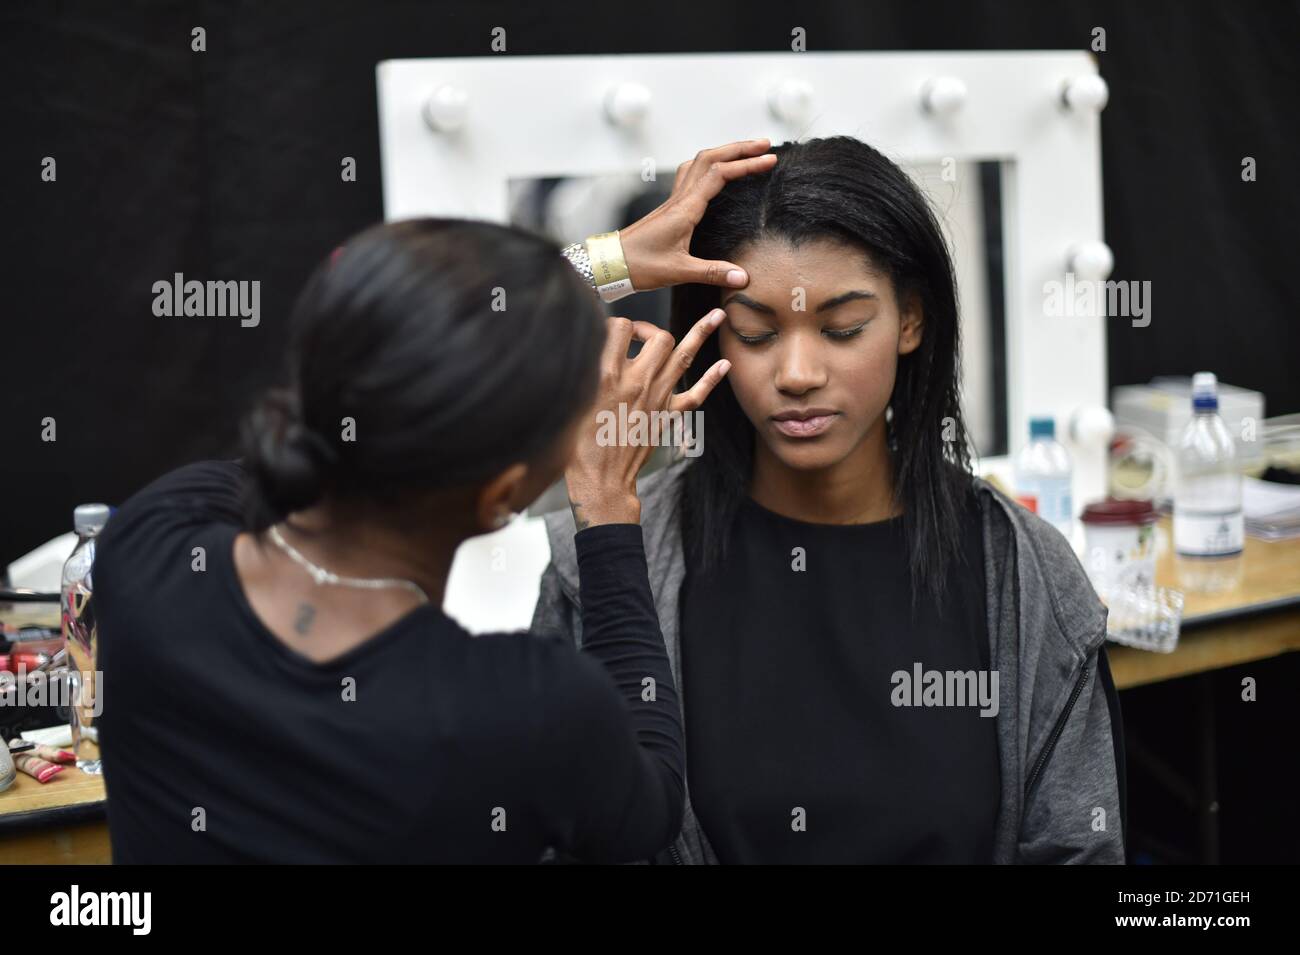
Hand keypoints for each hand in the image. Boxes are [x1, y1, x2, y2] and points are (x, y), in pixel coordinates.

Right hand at [565, 311, 730, 527]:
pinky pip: (697, 393)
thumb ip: (586, 369)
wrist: (601, 479)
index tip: (616, 333)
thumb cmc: (578, 444)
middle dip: (653, 329)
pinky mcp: (667, 415)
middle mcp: (637, 381)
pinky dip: (712, 378)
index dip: (620, 324)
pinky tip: (724, 364)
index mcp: (607, 374)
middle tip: (644, 336)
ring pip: (684, 355)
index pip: (621, 327)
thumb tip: (591, 346)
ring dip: (703, 332)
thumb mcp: (572, 397)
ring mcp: (657, 397)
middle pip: (658, 337)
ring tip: (719, 315)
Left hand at [616, 139, 777, 291]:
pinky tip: (716, 173)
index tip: (769, 160)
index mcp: (685, 208)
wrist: (610, 263)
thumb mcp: (678, 272)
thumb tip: (743, 277)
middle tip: (764, 144)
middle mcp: (679, 198)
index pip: (719, 175)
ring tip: (745, 152)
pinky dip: (709, 166)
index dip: (746, 165)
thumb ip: (712, 272)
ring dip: (723, 152)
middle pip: (710, 158)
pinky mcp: (670, 207)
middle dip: (739, 148)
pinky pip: (691, 175)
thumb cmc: (639, 265)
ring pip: (699, 163)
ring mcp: (673, 200)